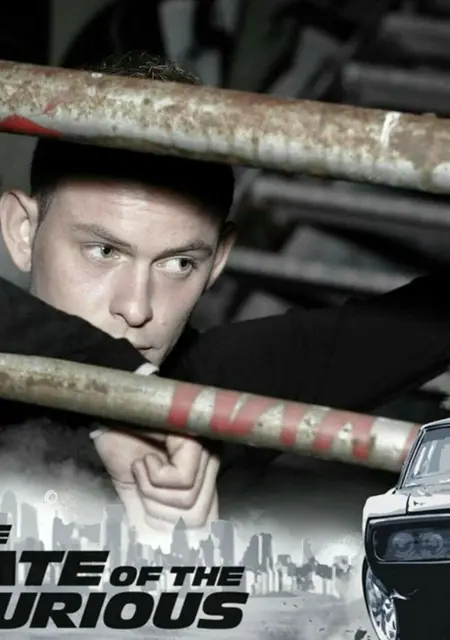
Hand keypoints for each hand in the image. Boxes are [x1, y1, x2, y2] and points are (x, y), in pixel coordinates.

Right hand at [92, 428, 219, 536]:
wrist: (106, 419)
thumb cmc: (123, 449)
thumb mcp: (140, 494)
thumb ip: (159, 521)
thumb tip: (172, 551)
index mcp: (204, 475)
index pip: (210, 522)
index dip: (174, 529)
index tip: (148, 514)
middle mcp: (212, 461)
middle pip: (198, 518)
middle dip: (159, 511)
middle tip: (143, 482)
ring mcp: (207, 450)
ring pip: (189, 501)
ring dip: (153, 492)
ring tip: (144, 466)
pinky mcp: (196, 440)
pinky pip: (181, 481)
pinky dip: (154, 478)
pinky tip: (146, 459)